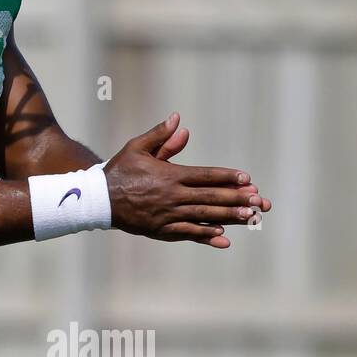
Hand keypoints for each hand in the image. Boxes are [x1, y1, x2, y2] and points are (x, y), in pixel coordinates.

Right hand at [104, 113, 271, 248]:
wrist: (97, 200)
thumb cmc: (119, 170)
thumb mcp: (137, 147)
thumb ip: (160, 136)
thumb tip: (178, 120)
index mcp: (169, 175)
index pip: (205, 176)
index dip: (227, 177)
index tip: (247, 178)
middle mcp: (172, 196)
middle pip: (210, 197)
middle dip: (237, 199)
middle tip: (259, 201)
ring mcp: (167, 215)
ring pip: (204, 216)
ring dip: (229, 217)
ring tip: (251, 217)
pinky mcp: (161, 230)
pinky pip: (187, 233)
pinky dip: (206, 235)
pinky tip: (223, 237)